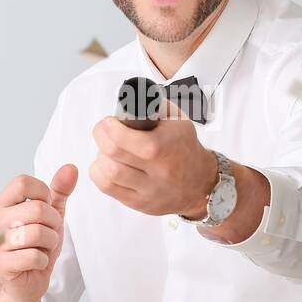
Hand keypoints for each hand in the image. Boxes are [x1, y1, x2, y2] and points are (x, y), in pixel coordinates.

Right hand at [0, 164, 77, 301]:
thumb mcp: (51, 214)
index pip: (22, 182)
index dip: (43, 194)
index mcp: (3, 203)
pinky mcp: (1, 264)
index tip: (45, 208)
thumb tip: (71, 167)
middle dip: (53, 223)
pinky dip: (42, 261)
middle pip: (36, 209)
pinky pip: (33, 257)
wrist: (27, 281)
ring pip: (37, 233)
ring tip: (43, 248)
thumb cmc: (37, 244)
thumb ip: (60, 190)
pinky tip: (35, 262)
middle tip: (49, 233)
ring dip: (50, 243)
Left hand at [90, 114, 216, 216]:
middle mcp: (157, 171)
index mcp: (164, 148)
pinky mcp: (140, 203)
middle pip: (112, 154)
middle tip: (103, 131)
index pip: (123, 139)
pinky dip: (100, 174)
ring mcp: (148, 190)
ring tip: (106, 150)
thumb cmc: (185, 148)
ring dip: (100, 157)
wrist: (200, 182)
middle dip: (101, 137)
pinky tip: (106, 165)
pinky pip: (109, 189)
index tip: (108, 122)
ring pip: (108, 174)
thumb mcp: (178, 121)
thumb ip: (154, 106)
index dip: (108, 127)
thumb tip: (129, 98)